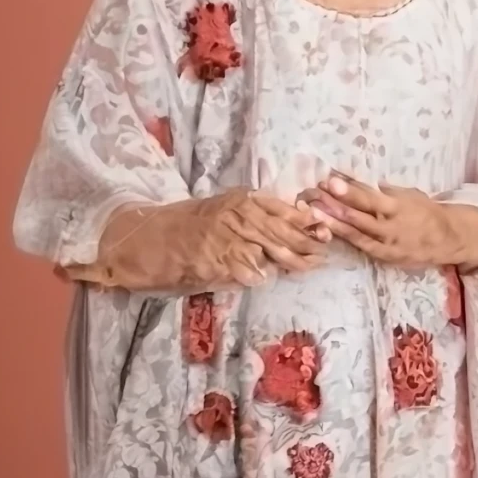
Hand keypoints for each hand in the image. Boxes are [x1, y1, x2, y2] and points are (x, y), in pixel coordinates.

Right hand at [194, 187, 332, 277]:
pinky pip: (253, 272)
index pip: (284, 210)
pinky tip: (267, 277)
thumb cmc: (190, 223)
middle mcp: (241, 217)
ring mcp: (234, 241)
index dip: (306, 221)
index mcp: (243, 200)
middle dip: (308, 245)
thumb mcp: (224, 207)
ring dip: (293, 263)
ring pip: (274, 253)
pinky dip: (262, 276)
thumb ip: (254, 214)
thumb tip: (290, 223)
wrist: (154, 240)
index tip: (324, 228)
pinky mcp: (225, 264)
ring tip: (309, 266)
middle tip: (323, 254)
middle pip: (284, 233)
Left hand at [297, 172, 477, 270]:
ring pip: (356, 233)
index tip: (331, 181)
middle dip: (334, 205)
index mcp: (397, 207)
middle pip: (358, 216)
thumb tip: (359, 181)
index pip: (369, 198)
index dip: (349, 191)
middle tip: (313, 196)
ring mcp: (387, 244)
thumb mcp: (408, 195)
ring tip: (315, 214)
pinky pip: (362, 247)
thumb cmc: (425, 211)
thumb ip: (385, 191)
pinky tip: (330, 232)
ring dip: (334, 223)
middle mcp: (390, 226)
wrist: (447, 238)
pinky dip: (346, 239)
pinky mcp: (385, 256)